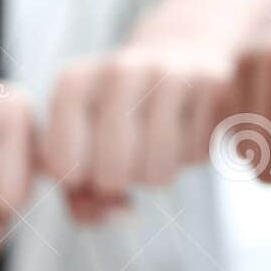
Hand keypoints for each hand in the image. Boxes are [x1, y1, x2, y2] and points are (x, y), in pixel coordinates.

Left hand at [43, 42, 227, 222]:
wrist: (182, 57)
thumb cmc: (122, 117)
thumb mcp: (85, 149)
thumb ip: (80, 198)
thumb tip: (124, 214)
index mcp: (73, 82)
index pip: (61, 165)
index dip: (78, 182)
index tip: (86, 166)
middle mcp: (117, 71)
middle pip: (112, 176)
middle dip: (120, 183)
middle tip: (126, 157)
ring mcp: (166, 74)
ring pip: (156, 173)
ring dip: (156, 173)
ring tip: (156, 141)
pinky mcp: (209, 83)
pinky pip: (193, 156)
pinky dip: (189, 155)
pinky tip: (184, 125)